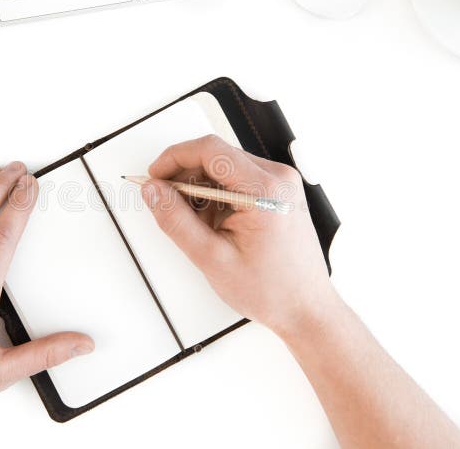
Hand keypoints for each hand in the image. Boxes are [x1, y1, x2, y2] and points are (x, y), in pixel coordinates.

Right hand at [141, 135, 332, 335]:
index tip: (154, 175)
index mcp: (265, 191)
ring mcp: (281, 184)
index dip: (175, 158)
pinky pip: (237, 180)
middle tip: (166, 205)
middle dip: (185, 177)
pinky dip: (217, 197)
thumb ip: (176, 221)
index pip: (210, 150)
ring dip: (201, 189)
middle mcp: (278, 179)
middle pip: (216, 156)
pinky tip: (214, 226)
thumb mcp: (212, 258)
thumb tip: (153, 191)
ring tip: (198, 227)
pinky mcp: (278, 193)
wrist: (305, 308)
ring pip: (224, 168)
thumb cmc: (271, 290)